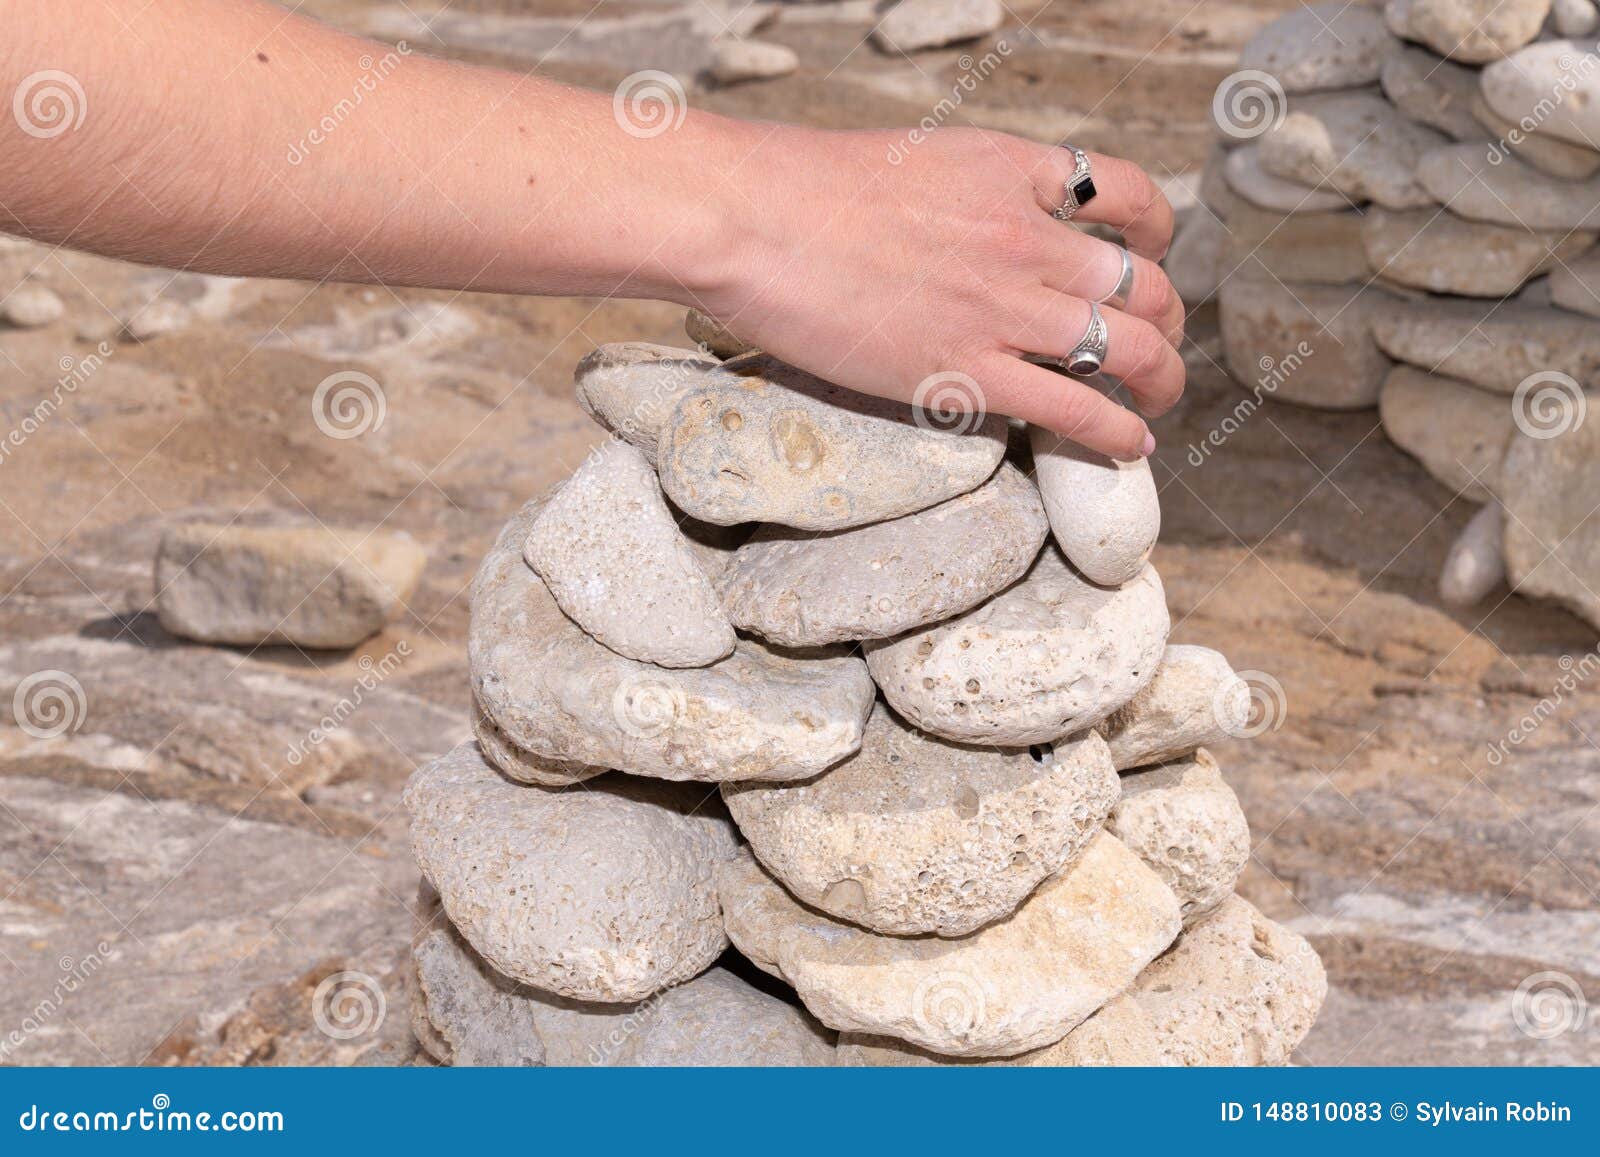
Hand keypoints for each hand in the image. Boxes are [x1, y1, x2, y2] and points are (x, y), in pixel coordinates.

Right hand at [693, 125, 1183, 459]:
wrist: (752, 221)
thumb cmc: (804, 189)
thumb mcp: (915, 162)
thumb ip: (968, 193)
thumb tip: (979, 228)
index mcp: (1013, 172)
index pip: (1129, 195)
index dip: (1157, 232)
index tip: (1151, 255)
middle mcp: (1027, 237)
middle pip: (1145, 283)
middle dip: (1169, 320)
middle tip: (1160, 343)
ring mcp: (1004, 308)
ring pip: (1133, 349)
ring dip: (1163, 380)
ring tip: (1160, 401)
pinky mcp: (969, 372)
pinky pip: (1077, 410)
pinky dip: (1119, 434)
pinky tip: (1132, 447)